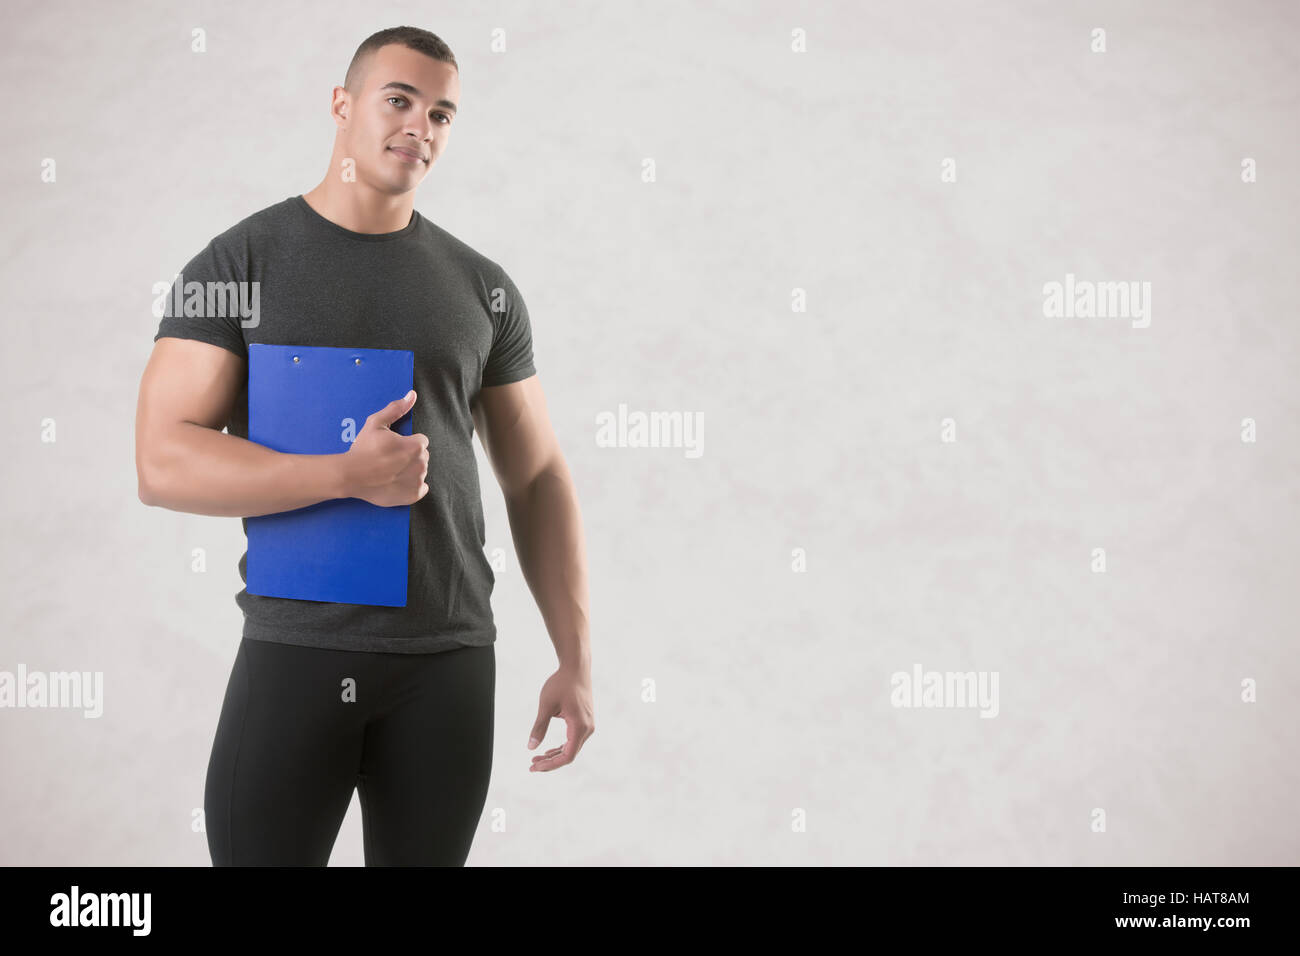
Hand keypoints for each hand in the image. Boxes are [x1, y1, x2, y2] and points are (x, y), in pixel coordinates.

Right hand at [341, 390, 429, 506]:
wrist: (350, 475)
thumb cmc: (363, 449)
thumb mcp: (376, 423)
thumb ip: (396, 409)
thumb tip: (412, 395)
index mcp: (416, 446)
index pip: (421, 441)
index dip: (406, 443)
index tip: (392, 447)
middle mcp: (421, 464)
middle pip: (422, 457)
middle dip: (409, 457)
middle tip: (389, 459)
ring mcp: (418, 481)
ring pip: (420, 472)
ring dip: (410, 471)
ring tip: (390, 471)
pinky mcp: (413, 495)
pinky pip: (420, 488)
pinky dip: (411, 486)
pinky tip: (396, 482)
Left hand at [527, 664, 594, 771]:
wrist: (576, 668)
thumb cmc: (561, 684)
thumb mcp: (546, 706)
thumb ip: (539, 727)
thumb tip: (531, 748)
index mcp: (580, 727)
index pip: (567, 756)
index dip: (550, 765)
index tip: (534, 766)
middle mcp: (587, 729)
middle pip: (569, 754)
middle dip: (550, 762)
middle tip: (532, 765)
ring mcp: (588, 725)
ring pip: (572, 748)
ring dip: (555, 755)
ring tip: (537, 758)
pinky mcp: (585, 721)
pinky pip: (574, 740)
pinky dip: (561, 746)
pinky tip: (548, 750)